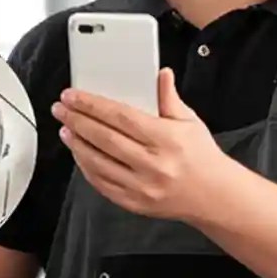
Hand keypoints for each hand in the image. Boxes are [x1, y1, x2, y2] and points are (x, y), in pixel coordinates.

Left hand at [51, 67, 224, 221]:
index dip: (92, 105)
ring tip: (65, 129)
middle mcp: (154, 165)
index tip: (73, 96)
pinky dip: (86, 167)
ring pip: (99, 163)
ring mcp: (143, 187)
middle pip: (105, 139)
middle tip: (60, 109)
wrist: (215, 197)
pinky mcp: (135, 203)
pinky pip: (102, 184)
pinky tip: (79, 153)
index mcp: (167, 139)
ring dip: (77, 144)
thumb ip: (169, 97)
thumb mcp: (190, 121)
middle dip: (77, 121)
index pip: (121, 117)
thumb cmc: (201, 156)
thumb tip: (160, 73)